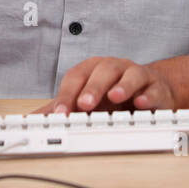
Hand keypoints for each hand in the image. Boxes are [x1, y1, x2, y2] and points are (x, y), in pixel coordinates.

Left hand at [32, 57, 176, 113]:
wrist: (150, 89)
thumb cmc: (114, 92)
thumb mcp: (86, 98)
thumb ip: (62, 107)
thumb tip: (33, 118)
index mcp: (94, 69)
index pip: (77, 76)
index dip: (67, 94)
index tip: (59, 114)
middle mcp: (115, 68)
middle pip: (103, 71)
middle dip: (93, 87)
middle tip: (84, 104)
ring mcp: (136, 76)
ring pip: (130, 75)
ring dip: (123, 86)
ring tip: (115, 98)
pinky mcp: (156, 88)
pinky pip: (152, 89)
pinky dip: (148, 96)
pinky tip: (142, 103)